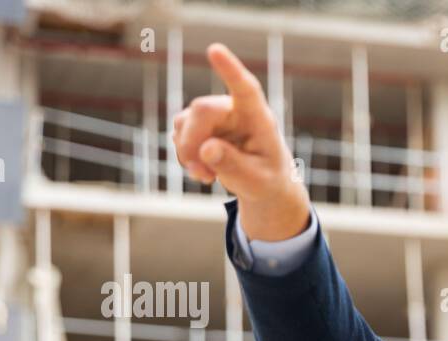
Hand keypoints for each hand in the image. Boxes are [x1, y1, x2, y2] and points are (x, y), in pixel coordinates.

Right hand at [170, 42, 309, 240]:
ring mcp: (215, 116)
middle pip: (201, 110)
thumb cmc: (268, 179)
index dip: (230, 70)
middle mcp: (235, 109)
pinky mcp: (200, 126)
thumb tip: (206, 149)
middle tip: (201, 173)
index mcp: (258, 118)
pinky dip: (184, 156)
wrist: (263, 185)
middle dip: (193, 143)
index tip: (215, 50)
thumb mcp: (257, 181)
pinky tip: (202, 172)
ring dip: (187, 152)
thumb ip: (234, 165)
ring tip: (207, 175)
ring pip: (185, 121)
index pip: (246, 89)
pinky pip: (179, 133)